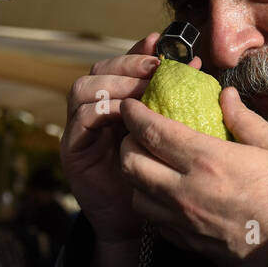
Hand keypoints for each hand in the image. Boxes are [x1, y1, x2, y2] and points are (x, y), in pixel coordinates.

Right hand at [60, 32, 199, 244]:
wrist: (143, 222)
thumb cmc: (163, 176)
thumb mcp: (174, 132)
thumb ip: (178, 98)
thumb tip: (194, 62)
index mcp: (121, 102)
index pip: (123, 63)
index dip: (139, 50)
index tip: (161, 44)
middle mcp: (97, 110)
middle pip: (100, 70)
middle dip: (127, 63)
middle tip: (154, 68)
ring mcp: (81, 129)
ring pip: (84, 88)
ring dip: (114, 83)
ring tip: (142, 90)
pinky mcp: (73, 150)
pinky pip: (80, 119)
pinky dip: (101, 110)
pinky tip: (125, 114)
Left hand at [119, 86, 267, 266]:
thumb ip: (245, 120)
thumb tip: (227, 97)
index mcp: (208, 160)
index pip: (153, 131)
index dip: (135, 114)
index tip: (133, 106)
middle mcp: (187, 191)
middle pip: (131, 164)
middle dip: (128, 144)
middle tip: (139, 134)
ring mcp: (185, 221)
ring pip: (136, 195)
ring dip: (137, 177)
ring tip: (151, 165)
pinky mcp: (189, 243)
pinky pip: (154, 221)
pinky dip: (153, 204)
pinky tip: (168, 195)